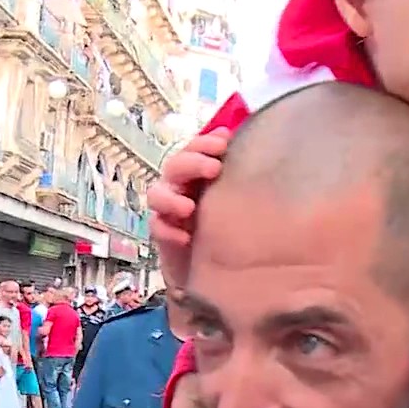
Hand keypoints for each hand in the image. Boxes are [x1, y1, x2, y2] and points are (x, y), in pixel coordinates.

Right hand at [146, 127, 230, 288]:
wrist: (214, 264)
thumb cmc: (227, 223)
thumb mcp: (238, 197)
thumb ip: (242, 173)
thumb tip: (251, 148)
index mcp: (197, 172)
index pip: (195, 148)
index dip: (205, 143)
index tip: (223, 143)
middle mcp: (179, 185)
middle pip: (176, 166)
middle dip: (193, 164)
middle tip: (214, 169)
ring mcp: (168, 209)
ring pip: (157, 194)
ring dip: (171, 199)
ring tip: (189, 208)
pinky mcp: (163, 233)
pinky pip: (157, 227)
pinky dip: (169, 231)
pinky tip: (185, 238)